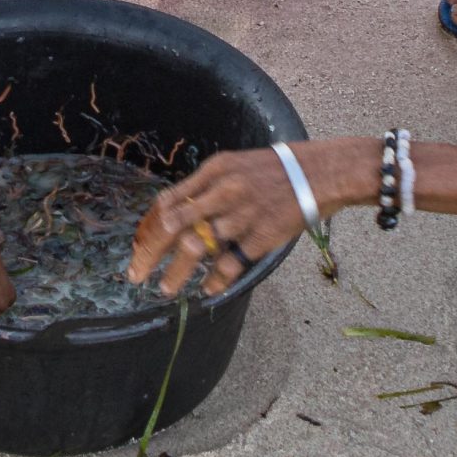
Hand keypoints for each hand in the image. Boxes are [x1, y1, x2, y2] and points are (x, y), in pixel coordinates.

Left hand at [128, 139, 375, 296]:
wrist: (320, 172)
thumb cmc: (275, 170)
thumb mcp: (234, 166)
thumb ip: (205, 187)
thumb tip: (175, 212)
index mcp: (214, 171)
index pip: (168, 202)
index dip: (149, 228)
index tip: (137, 247)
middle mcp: (223, 191)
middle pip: (173, 225)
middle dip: (149, 252)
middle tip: (136, 274)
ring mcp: (241, 215)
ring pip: (196, 247)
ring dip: (176, 272)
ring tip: (166, 288)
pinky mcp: (261, 236)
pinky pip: (230, 263)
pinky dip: (215, 280)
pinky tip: (206, 290)